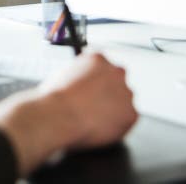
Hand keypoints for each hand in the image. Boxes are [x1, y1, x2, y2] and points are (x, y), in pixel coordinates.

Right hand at [0, 53, 136, 176]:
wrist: (58, 116)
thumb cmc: (55, 98)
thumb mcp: (62, 74)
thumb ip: (79, 74)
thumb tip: (81, 83)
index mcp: (98, 59)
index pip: (103, 66)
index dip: (95, 79)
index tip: (90, 88)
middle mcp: (116, 72)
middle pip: (117, 81)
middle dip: (108, 92)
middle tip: (92, 104)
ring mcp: (126, 92)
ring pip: (123, 101)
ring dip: (113, 108)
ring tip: (93, 118)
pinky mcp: (130, 114)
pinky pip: (127, 120)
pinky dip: (117, 124)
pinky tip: (100, 126)